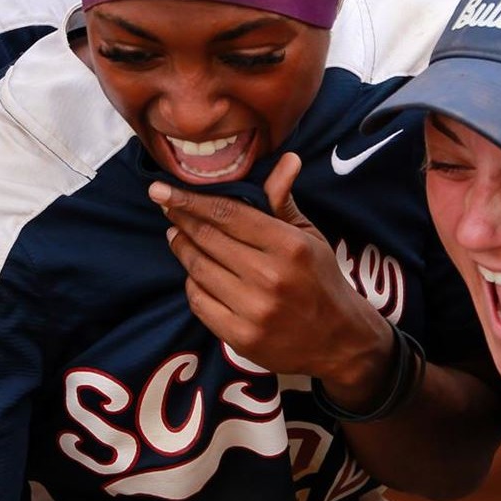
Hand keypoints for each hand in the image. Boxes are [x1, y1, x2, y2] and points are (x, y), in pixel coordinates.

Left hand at [149, 154, 394, 399]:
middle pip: (207, 239)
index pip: (228, 214)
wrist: (339, 341)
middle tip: (166, 206)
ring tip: (178, 236)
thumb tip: (287, 159)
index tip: (161, 189)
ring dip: (182, 249)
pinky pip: (199, 302)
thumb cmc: (321, 279)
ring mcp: (254, 311)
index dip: (189, 200)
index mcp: (289, 246)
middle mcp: (269, 278)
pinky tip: (195, 273)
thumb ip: (284, 201)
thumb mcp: (309, 236)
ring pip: (198, 270)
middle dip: (180, 219)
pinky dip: (192, 284)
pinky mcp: (241, 337)